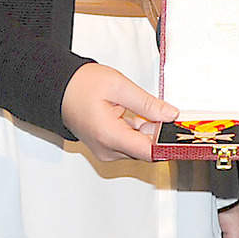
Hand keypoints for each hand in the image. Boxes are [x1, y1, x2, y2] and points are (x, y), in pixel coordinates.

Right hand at [61, 62, 176, 161]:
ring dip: (149, 131)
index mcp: (109, 135)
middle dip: (159, 133)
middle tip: (168, 113)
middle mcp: (107, 149)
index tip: (181, 133)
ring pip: (140, 147)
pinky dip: (139, 131)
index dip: (168, 143)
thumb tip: (170, 114)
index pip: (149, 152)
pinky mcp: (106, 146)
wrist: (58, 88)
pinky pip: (130, 143)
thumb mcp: (118, 86)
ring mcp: (106, 150)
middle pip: (146, 149)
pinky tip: (138, 115)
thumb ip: (147, 103)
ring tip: (147, 109)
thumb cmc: (79, 86)